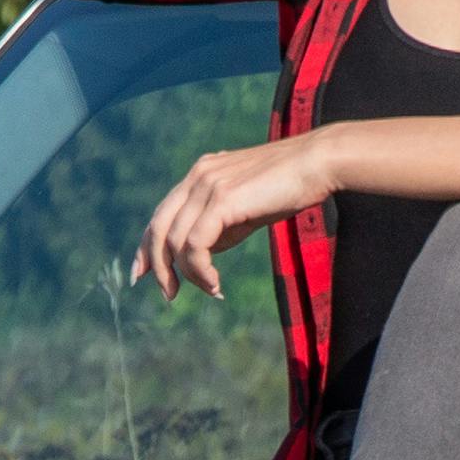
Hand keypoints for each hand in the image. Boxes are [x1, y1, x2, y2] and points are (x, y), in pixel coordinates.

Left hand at [133, 142, 333, 299]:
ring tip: (211, 291)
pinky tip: (216, 285)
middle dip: (158, 266)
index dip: (146, 246)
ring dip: (189, 275)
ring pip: (175, 241)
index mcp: (200, 174)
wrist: (316, 164)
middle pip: (158, 228)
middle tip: (168, 295)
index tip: (142, 274)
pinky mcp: (221, 199)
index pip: (161, 213)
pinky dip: (201, 271)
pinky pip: (195, 245)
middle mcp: (197, 176)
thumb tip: (202, 254)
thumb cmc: (288, 187)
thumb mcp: (247, 210)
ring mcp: (206, 185)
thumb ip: (221, 227)